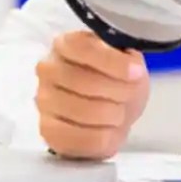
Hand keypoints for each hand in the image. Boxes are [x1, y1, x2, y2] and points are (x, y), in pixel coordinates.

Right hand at [34, 31, 149, 159]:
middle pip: (81, 81)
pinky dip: (102, 136)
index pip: (83, 49)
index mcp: (66, 44)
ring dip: (110, 114)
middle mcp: (48, 69)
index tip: (136, 73)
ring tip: (121, 113)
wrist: (114, 105)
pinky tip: (111, 130)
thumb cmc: (118, 77)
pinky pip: (76, 137)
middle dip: (114, 91)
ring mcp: (44, 99)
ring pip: (80, 111)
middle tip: (130, 96)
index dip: (111, 62)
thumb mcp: (129, 61)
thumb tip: (131, 69)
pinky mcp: (47, 129)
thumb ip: (128, 61)